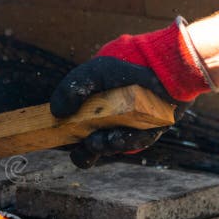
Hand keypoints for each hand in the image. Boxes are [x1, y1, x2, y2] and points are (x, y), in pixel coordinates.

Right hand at [50, 18, 217, 167]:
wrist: (162, 65)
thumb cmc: (123, 69)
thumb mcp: (92, 73)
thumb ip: (71, 88)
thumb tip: (55, 112)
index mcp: (87, 116)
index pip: (70, 137)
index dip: (65, 141)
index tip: (64, 137)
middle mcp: (104, 128)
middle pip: (86, 153)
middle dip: (85, 152)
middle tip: (89, 141)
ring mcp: (125, 132)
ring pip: (109, 150)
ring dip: (105, 146)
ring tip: (106, 137)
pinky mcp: (147, 134)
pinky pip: (136, 144)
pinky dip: (129, 138)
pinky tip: (127, 131)